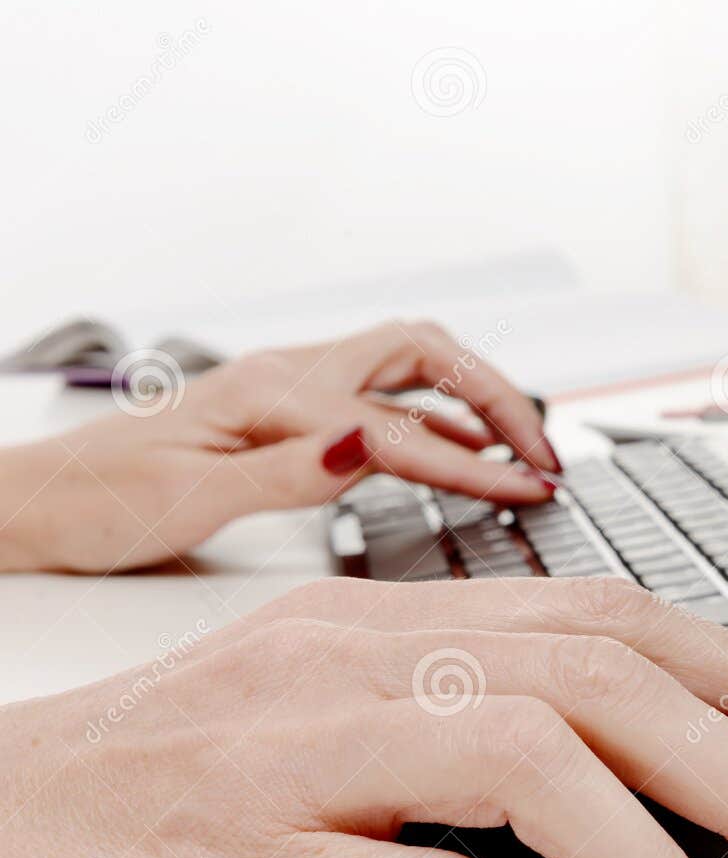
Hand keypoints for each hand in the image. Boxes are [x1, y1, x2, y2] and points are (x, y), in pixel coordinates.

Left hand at [0, 320, 557, 572]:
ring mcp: (290, 389)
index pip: (401, 428)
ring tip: (522, 448)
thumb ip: (286, 473)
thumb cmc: (99, 501)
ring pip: (410, 366)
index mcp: (271, 397)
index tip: (531, 491)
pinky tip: (456, 449)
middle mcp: (287, 377)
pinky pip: (383, 397)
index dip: (476, 462)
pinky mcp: (287, 412)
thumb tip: (369, 446)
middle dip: (499, 396)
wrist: (39, 498)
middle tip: (546, 455)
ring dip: (475, 396)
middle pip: (426, 355)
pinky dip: (437, 415)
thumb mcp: (188, 502)